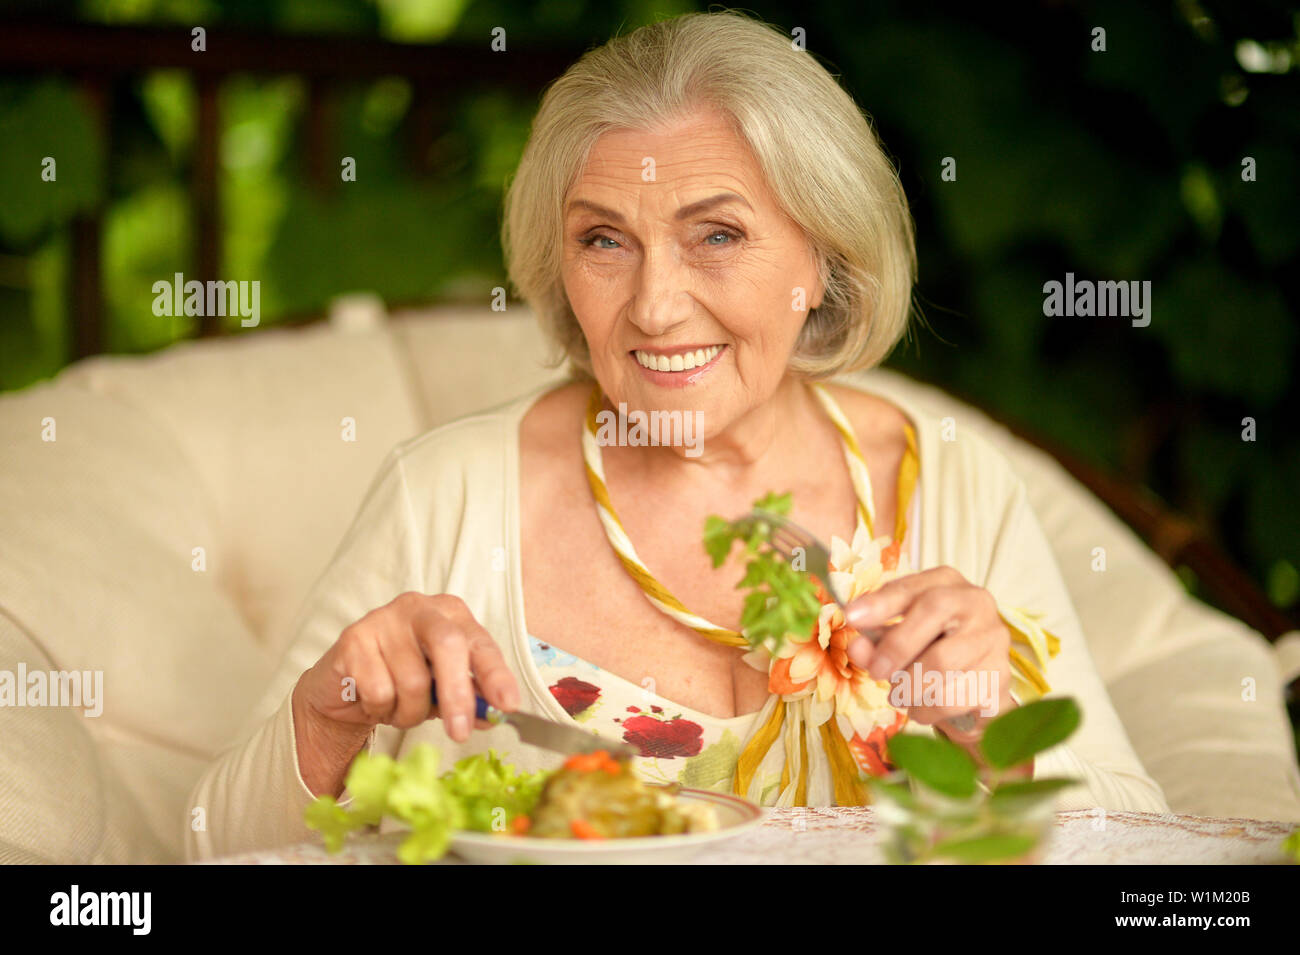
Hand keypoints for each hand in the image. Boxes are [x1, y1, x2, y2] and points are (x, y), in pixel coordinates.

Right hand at [292, 592, 519, 795]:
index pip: (480, 643)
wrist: (343, 684)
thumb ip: (470, 698)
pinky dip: (381, 709)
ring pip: (412, 680)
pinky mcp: (354, 639)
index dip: (496, 674)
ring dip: (410, 713)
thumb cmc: (400, 679)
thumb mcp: (442, 689)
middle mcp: (420, 608)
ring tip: (399, 710)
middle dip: (457, 695)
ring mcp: (384, 618)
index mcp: (451, 613)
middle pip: (448, 645)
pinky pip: (379, 690)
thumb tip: (494, 715)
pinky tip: (373, 701)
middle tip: (460, 734)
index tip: (508, 705)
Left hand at [842, 567, 1014, 740]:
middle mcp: (976, 601)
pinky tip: (924, 708)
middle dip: (896, 645)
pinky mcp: (1000, 677)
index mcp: (946, 583)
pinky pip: (952, 697)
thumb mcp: (897, 641)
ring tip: (901, 694)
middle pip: (933, 610)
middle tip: (876, 672)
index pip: (911, 587)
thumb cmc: (929, 655)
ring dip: (909, 687)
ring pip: (941, 662)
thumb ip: (874, 642)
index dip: (880, 602)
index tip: (851, 618)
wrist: (975, 695)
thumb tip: (856, 645)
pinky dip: (926, 710)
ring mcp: (993, 638)